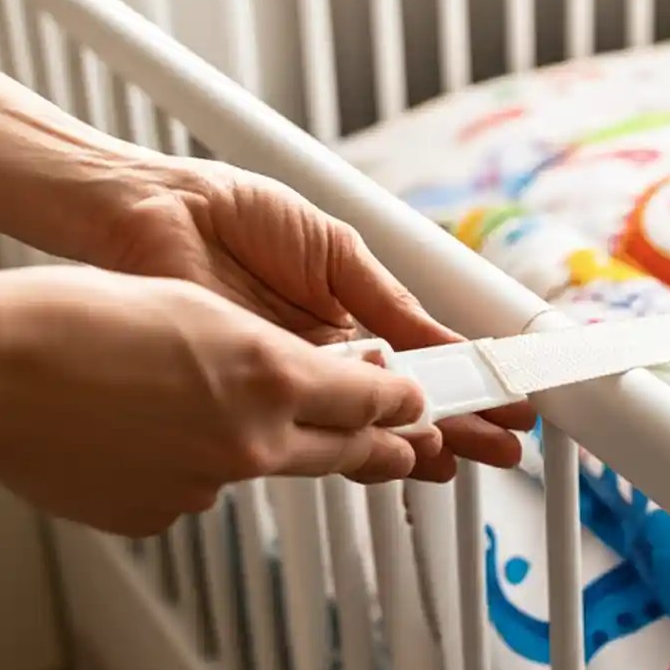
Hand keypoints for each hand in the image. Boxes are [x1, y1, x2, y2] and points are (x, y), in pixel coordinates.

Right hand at [0, 267, 438, 536]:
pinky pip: (204, 487)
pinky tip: (157, 429)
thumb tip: (317, 373)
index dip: (402, 399)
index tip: (416, 399)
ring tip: (243, 417)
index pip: (373, 398)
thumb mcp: (199, 309)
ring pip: (266, 467)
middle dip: (380, 445)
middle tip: (407, 446)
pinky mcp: (161, 513)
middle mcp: (251, 442)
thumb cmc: (77, 321)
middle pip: (344, 450)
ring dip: (272, 445)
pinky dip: (198, 463)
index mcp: (271, 376)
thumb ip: (273, 350)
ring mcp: (207, 484)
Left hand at [95, 158, 535, 479]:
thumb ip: (389, 304)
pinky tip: (399, 450)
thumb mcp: (337, 252)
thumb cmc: (241, 214)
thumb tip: (443, 342)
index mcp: (350, 320)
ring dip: (418, 443)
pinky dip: (361, 440)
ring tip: (461, 459)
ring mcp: (294, 378)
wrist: (162, 211)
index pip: (421, 362)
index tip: (507, 402)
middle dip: (459, 426)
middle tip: (504, 447)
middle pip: (402, 403)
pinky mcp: (258, 393)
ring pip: (367, 423)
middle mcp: (327, 357)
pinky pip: (318, 425)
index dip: (466, 384)